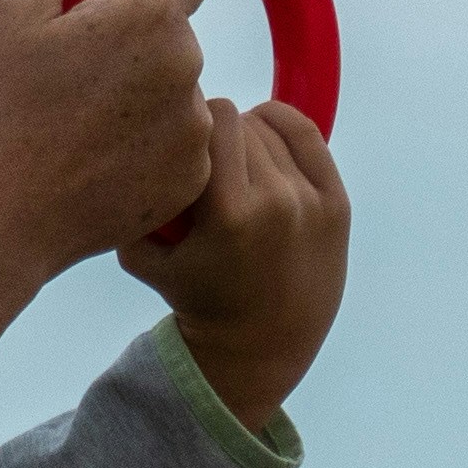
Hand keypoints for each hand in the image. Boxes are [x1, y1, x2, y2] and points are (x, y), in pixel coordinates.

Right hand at [0, 0, 215, 284]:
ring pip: (177, 88)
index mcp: (146, 15)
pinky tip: (97, 161)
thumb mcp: (8, 16)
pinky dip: (149, 146)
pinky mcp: (191, 178)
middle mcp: (185, 67)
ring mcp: (192, 128)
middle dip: (136, 39)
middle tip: (73, 73)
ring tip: (80, 125)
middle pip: (177, 31)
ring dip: (143, 94)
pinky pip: (179, 142)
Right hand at [119, 98, 348, 428]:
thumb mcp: (142, 258)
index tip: (181, 141)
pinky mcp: (336, 204)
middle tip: (203, 161)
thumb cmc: (195, 299)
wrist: (260, 348)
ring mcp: (311, 203)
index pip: (213, 119)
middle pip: (240, 122)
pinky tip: (263, 136)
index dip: (192, 122)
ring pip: (270, 127)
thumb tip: (131, 143)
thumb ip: (133, 202)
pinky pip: (307, 136)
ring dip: (245, 136)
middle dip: (215, 135)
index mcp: (229, 215)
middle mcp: (276, 202)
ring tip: (231, 164)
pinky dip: (280, 128)